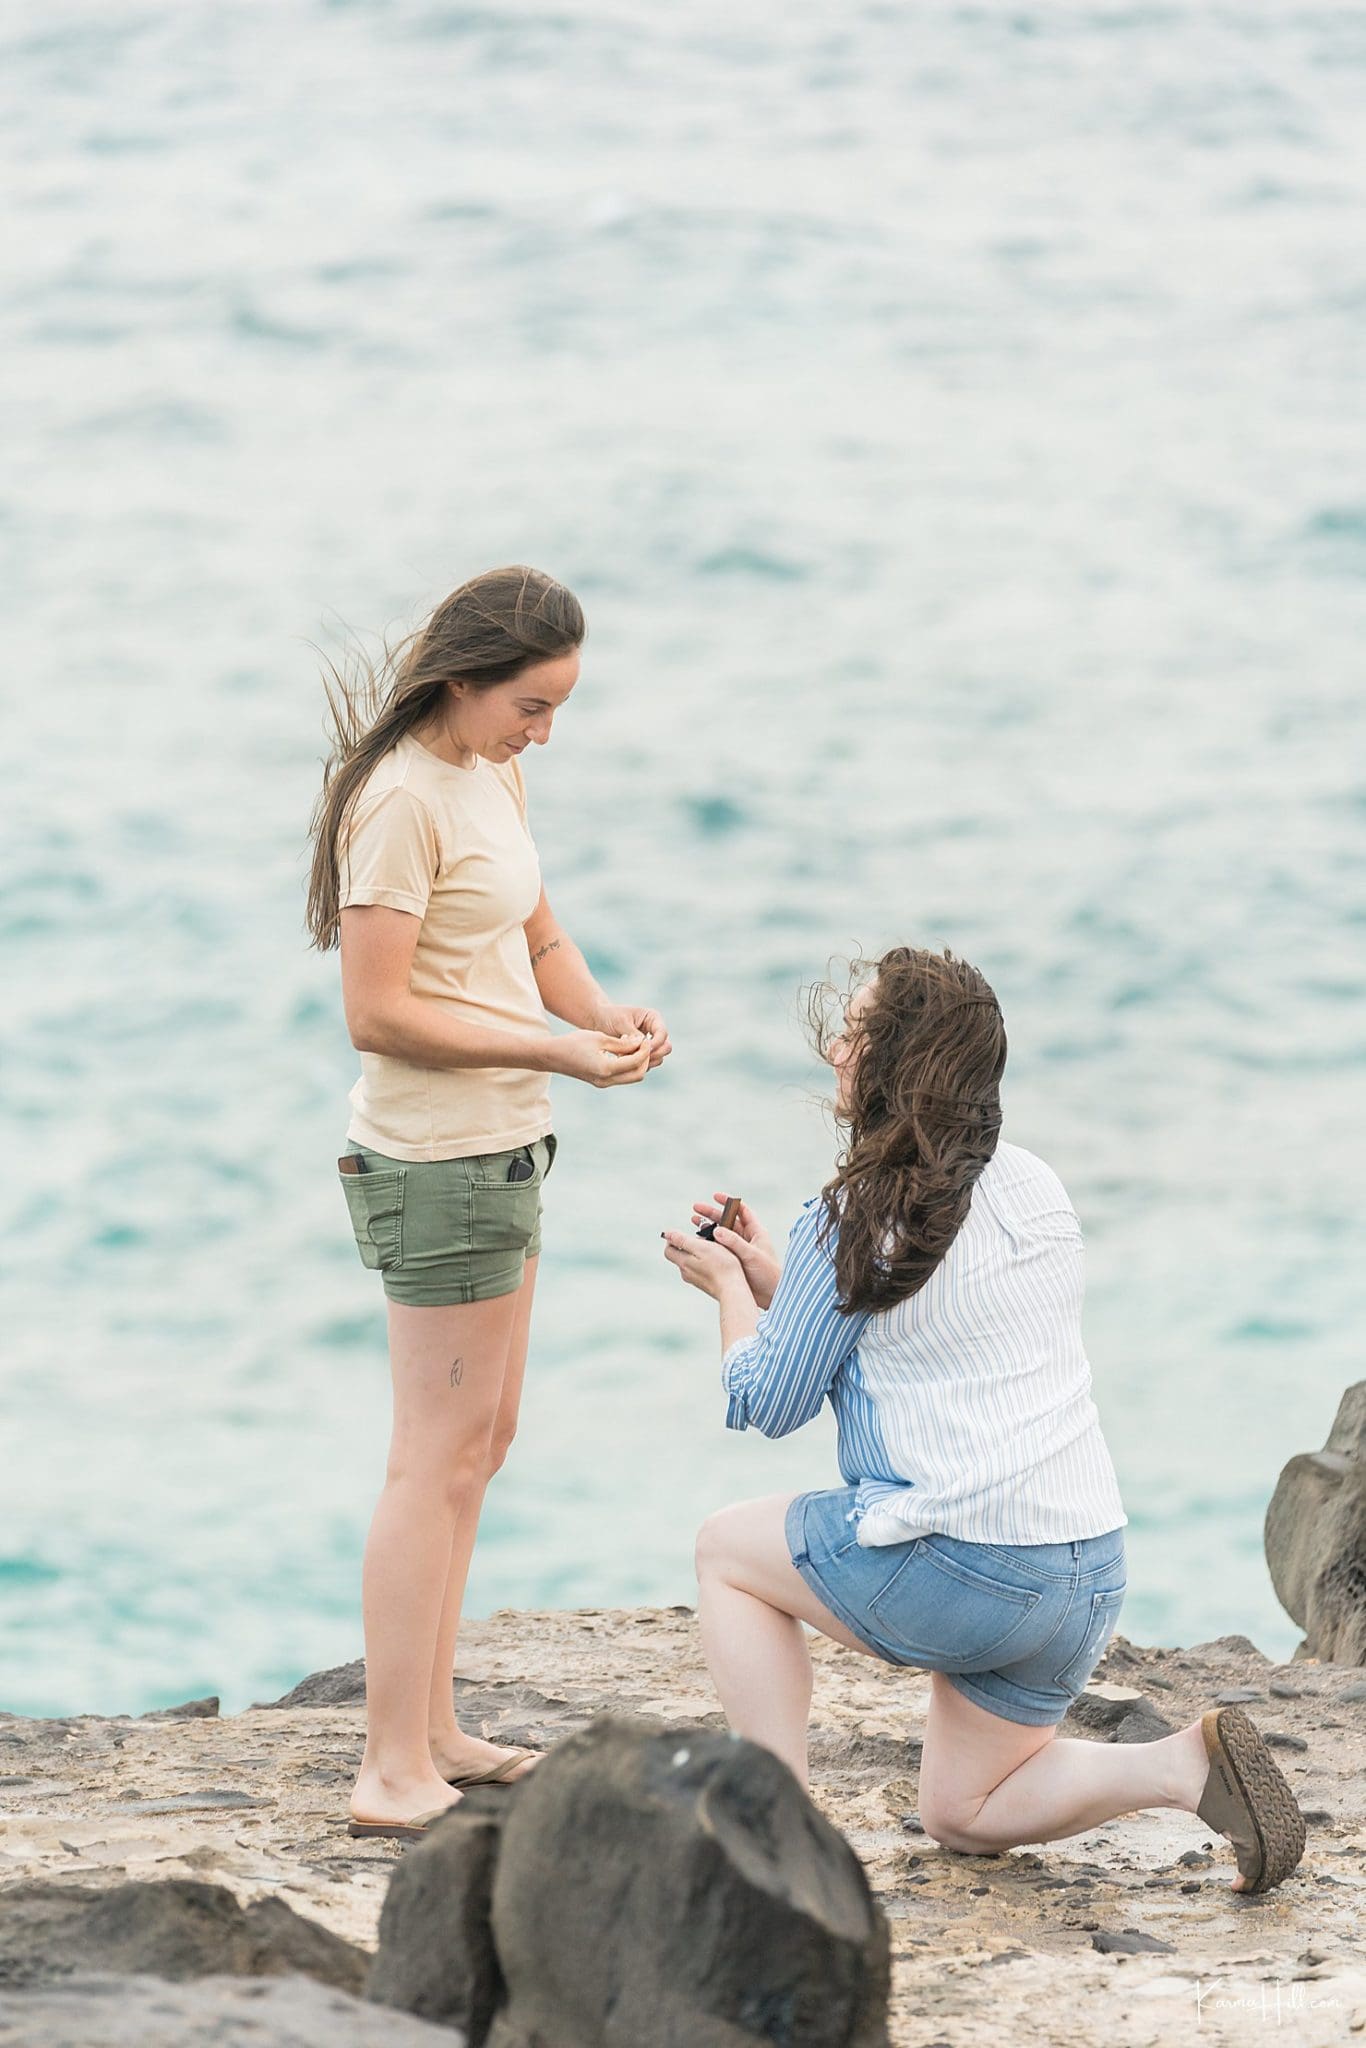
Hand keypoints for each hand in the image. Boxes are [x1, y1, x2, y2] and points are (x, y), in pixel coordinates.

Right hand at [552, 1028, 655, 1088]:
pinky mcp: (600, 1082)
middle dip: (645, 1060)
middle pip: (638, 1074)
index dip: (644, 1050)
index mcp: (606, 1068)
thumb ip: (622, 1043)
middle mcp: (606, 1080)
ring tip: (635, 1047)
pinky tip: (625, 1052)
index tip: (645, 1038)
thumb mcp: (599, 1038)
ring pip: (631, 1077)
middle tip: (643, 1044)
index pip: (636, 1062)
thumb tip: (641, 1043)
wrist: (552, 1056)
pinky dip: (628, 1066)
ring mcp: (603, 1083)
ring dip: (637, 1064)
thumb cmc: (573, 1042)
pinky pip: (622, 1077)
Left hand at [592, 1002, 671, 1070]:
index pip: (663, 1034)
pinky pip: (647, 1065)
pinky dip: (637, 1066)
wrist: (598, 1022)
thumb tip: (644, 1046)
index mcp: (653, 1019)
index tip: (643, 1049)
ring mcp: (651, 1045)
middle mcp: (655, 1032)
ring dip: (644, 1062)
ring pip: (658, 1059)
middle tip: (636, 1057)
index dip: (656, 1043)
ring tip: (626, 1058)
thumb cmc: (609, 1017)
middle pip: (666, 1048)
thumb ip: (633, 1034)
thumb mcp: (620, 1022)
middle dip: (653, 1054)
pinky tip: (623, 1061)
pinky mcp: (643, 1055)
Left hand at [661, 1227, 746, 1300]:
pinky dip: (706, 1262)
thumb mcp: (701, 1247)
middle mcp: (686, 1273)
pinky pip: (701, 1269)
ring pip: (691, 1262)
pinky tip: (718, 1260)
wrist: (733, 1289)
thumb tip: (667, 1234)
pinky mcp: (705, 1283)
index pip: (668, 1250)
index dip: (673, 1239)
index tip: (684, 1233)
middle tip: (702, 1239)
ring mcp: (696, 1279)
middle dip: (688, 1245)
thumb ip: (682, 1240)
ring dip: (698, 1253)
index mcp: (683, 1263)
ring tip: (713, 1248)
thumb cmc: (721, 1267)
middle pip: (680, 1256)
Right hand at [691, 1194, 779, 1309]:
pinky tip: (698, 1241)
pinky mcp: (733, 1260)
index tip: (715, 1196)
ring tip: (693, 1221)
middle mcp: (746, 1238)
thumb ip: (734, 1242)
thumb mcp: (752, 1255)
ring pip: (721, 1234)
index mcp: (756, 1232)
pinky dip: (709, 1243)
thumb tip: (717, 1229)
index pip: (742, 1211)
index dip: (728, 1202)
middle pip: (727, 1220)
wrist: (772, 1296)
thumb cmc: (768, 1274)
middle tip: (696, 1208)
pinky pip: (719, 1248)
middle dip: (712, 1213)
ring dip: (708, 1227)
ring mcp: (739, 1249)